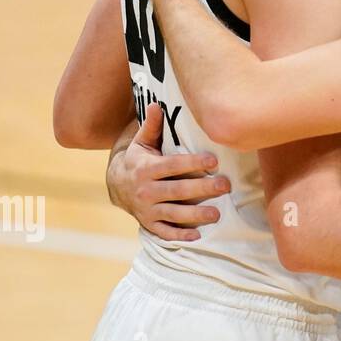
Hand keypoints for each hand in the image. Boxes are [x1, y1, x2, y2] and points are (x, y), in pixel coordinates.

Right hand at [107, 103, 228, 241]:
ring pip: (172, 214)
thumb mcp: (141, 143)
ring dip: (194, 216)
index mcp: (146, 169)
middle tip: (224, 185)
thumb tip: (157, 104)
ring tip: (216, 214)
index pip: (172, 166)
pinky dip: (179, 235)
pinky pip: (164, 232)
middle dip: (201, 189)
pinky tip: (196, 236)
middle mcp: (146, 190)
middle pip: (176, 191)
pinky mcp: (149, 223)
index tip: (213, 161)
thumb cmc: (138, 160)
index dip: (192, 163)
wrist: (116, 185)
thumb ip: (152, 126)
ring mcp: (147, 209)